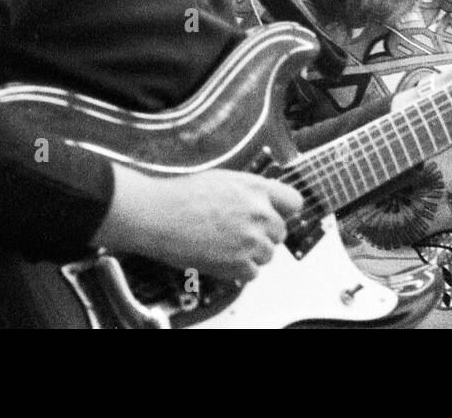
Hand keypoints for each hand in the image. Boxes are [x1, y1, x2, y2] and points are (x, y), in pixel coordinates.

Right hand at [95, 165, 303, 281]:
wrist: (158, 215)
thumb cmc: (181, 195)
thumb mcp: (223, 179)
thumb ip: (249, 191)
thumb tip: (262, 201)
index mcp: (256, 188)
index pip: (294, 202)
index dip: (283, 210)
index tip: (274, 215)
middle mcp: (259, 213)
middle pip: (280, 232)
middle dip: (264, 234)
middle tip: (239, 233)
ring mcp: (251, 240)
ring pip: (268, 254)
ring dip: (252, 253)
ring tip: (225, 244)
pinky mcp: (239, 263)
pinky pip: (253, 273)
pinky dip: (239, 270)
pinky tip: (221, 257)